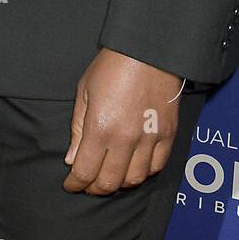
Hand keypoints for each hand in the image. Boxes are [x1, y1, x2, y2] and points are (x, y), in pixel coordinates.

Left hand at [63, 48, 182, 193]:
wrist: (147, 51)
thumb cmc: (111, 67)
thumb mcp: (84, 92)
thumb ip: (77, 128)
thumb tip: (72, 159)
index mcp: (100, 127)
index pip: (85, 170)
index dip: (75, 183)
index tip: (70, 184)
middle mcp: (126, 138)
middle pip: (109, 181)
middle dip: (95, 188)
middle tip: (88, 184)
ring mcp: (149, 139)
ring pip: (134, 179)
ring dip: (119, 183)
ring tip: (109, 177)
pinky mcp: (168, 135)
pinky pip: (156, 167)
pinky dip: (143, 173)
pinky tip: (133, 167)